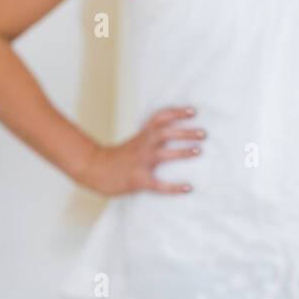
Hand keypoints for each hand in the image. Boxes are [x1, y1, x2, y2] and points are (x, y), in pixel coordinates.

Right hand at [78, 106, 205, 195]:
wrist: (96, 169)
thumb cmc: (120, 156)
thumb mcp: (136, 139)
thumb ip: (152, 135)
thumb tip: (177, 131)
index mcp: (142, 135)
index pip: (159, 118)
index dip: (176, 113)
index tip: (193, 111)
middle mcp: (142, 145)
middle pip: (164, 133)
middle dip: (185, 132)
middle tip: (203, 133)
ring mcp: (140, 162)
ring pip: (163, 154)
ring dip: (182, 152)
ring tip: (198, 150)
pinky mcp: (139, 180)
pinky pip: (158, 184)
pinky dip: (174, 187)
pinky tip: (188, 188)